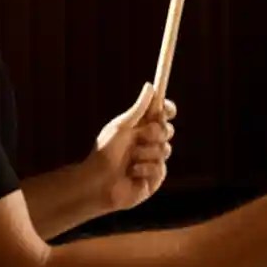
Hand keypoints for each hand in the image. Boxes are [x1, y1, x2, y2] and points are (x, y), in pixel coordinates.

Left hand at [86, 82, 176, 212]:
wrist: (98, 181)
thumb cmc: (105, 152)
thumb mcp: (121, 126)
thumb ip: (138, 108)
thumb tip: (150, 86)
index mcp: (142, 127)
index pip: (163, 115)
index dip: (167, 110)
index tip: (165, 109)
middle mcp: (151, 143)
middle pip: (168, 130)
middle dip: (155, 133)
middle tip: (140, 136)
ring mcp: (154, 160)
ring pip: (165, 150)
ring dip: (145, 153)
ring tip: (129, 160)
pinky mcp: (155, 178)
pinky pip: (160, 168)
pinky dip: (144, 169)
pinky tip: (131, 173)